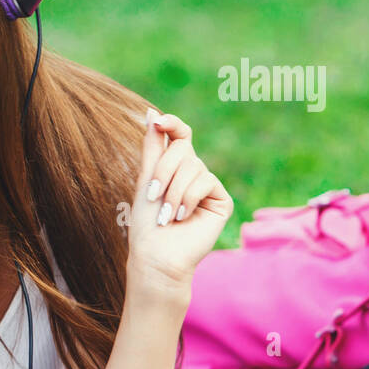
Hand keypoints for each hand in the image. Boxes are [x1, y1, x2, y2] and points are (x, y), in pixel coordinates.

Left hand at [126, 108, 233, 298]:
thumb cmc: (147, 223)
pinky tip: (182, 217)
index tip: (159, 121)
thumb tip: (152, 112)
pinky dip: (187, 198)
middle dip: (163, 171)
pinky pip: (205, 181)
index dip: (172, 124)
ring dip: (172, 190)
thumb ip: (152, 147)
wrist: (156, 255)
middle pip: (182, 149)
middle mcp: (193, 173)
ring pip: (193, 166)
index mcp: (174, 167)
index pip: (179, 135)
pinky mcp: (221, 200)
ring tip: (166, 214)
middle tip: (153, 196)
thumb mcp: (146, 179)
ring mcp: (208, 186)